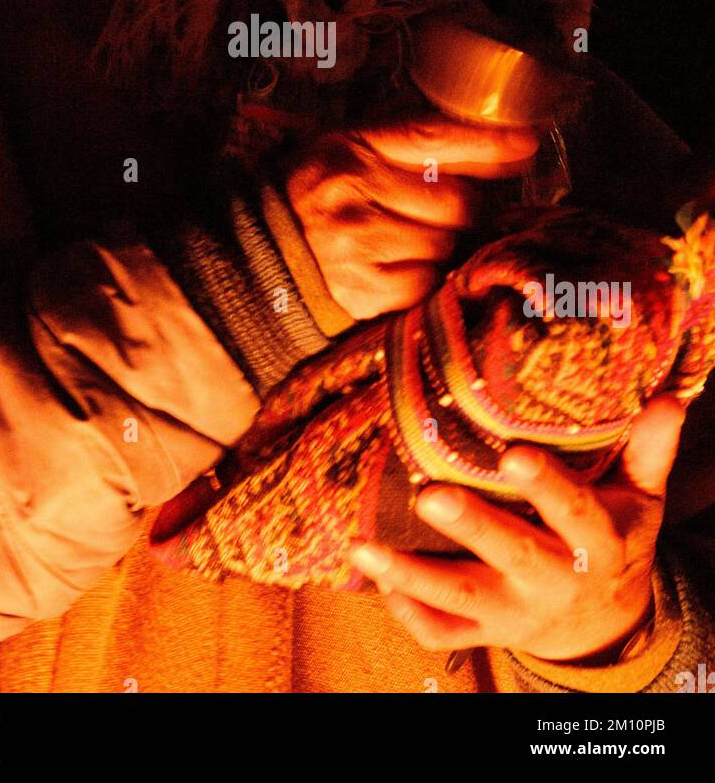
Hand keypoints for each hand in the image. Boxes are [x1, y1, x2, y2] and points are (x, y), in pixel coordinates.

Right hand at [283, 115, 537, 318]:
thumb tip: (506, 144)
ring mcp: (357, 244)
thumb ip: (417, 142)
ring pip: (445, 244)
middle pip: (454, 201)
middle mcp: (352, 191)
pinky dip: (423, 278)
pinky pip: (426, 282)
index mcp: (351, 147)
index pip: (431, 136)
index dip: (486, 142)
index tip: (527, 143)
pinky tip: (398, 267)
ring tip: (409, 239)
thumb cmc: (321, 195)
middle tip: (442, 212)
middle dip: (463, 209)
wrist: (260, 253)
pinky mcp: (362, 291)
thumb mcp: (353, 150)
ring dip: (442, 244)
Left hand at [350, 394, 685, 662]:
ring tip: (364, 546)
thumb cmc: (614, 536)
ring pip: (461, 601)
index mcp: (596, 543)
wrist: (601, 621)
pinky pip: (441, 634)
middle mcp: (552, 581)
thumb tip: (667, 397)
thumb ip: (647, 450)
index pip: (574, 514)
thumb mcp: (640, 497)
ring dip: (411, 577)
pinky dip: (406, 612)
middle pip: (510, 556)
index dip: (546, 487)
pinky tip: (372, 579)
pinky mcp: (483, 635)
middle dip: (470, 528)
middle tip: (429, 495)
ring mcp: (513, 613)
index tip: (513, 454)